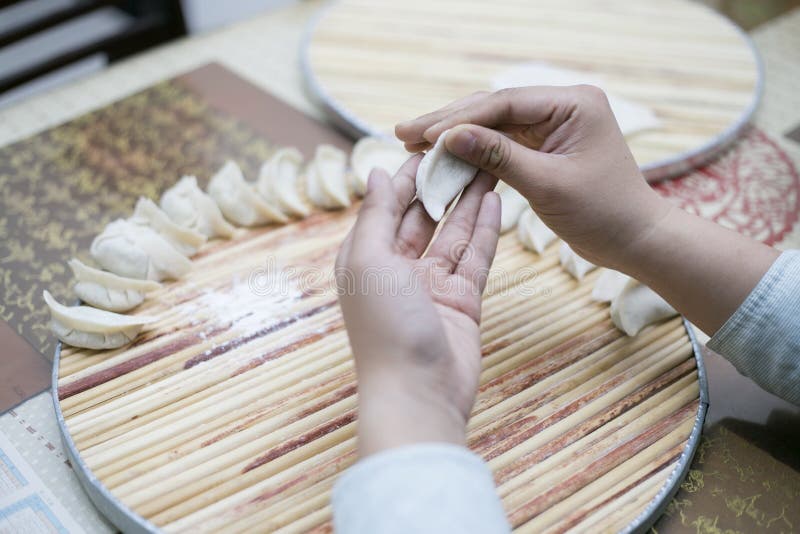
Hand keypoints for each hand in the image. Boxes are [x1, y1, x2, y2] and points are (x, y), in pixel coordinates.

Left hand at [335, 156, 499, 456]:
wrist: (418, 393)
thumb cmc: (385, 327)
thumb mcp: (370, 261)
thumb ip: (375, 215)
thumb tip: (373, 172)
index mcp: (366, 258)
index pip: (389, 205)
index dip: (408, 174)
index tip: (430, 141)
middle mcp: (398, 268)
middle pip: (424, 216)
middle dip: (444, 182)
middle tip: (469, 146)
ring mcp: (432, 286)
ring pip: (454, 234)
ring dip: (469, 200)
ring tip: (491, 164)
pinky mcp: (462, 301)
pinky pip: (476, 258)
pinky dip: (486, 231)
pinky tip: (497, 201)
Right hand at [395, 85, 670, 270]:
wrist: (635, 239)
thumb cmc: (602, 213)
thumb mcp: (547, 184)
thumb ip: (498, 157)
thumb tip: (450, 136)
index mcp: (573, 103)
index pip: (504, 105)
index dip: (459, 119)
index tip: (422, 135)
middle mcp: (563, 105)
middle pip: (494, 108)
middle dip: (449, 121)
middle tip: (404, 132)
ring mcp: (554, 123)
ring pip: (494, 124)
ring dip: (456, 134)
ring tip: (413, 141)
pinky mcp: (547, 144)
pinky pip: (503, 142)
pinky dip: (474, 150)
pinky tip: (444, 153)